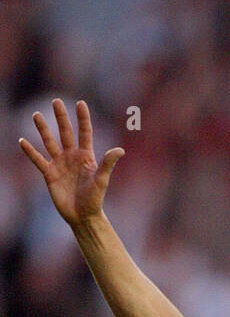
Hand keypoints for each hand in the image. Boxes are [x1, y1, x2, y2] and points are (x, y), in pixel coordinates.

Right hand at [18, 99, 123, 228]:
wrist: (83, 216)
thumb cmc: (95, 199)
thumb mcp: (102, 180)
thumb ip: (108, 163)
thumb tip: (120, 150)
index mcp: (86, 156)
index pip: (84, 132)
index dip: (83, 118)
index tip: (80, 103)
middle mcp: (72, 156)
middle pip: (65, 132)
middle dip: (61, 117)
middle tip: (56, 101)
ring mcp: (59, 164)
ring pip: (49, 142)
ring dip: (43, 129)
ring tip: (36, 115)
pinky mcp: (49, 174)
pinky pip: (38, 160)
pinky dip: (30, 152)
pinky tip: (22, 141)